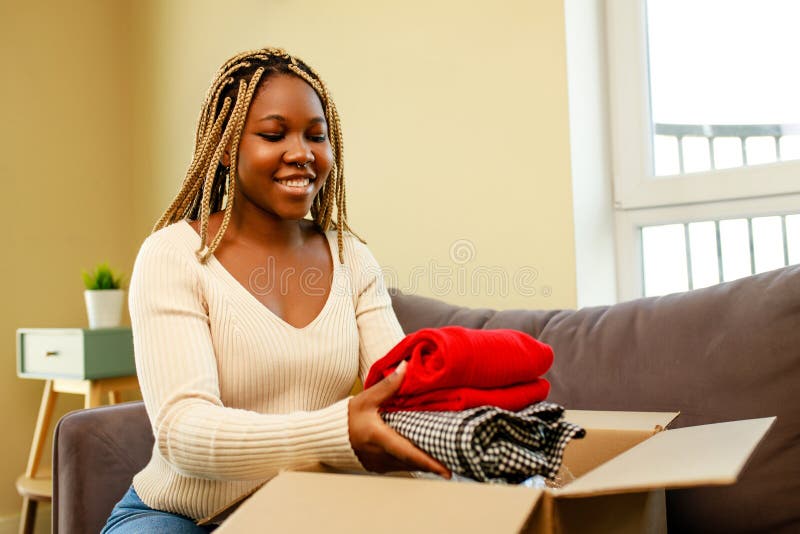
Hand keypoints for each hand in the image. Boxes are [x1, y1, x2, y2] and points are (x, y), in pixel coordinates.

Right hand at [348, 361, 450, 477]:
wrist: (325, 436)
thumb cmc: (344, 418)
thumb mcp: (366, 398)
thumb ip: (388, 385)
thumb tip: (406, 367)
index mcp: (380, 438)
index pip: (409, 454)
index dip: (429, 464)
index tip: (447, 471)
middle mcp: (381, 456)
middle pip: (413, 463)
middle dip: (434, 463)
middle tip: (454, 461)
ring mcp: (379, 464)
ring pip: (408, 466)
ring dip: (423, 463)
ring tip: (443, 457)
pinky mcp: (377, 467)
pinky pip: (399, 466)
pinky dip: (412, 462)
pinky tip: (422, 455)